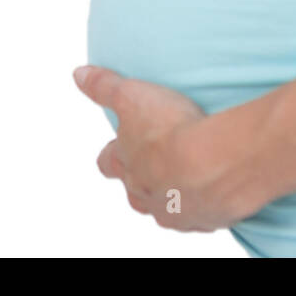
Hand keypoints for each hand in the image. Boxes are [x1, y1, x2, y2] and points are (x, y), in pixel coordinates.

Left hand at [73, 65, 264, 231]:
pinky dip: (206, 203)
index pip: (107, 163)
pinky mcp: (205, 219)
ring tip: (190, 176)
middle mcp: (144, 194)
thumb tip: (79, 75)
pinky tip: (216, 188)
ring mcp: (174, 211)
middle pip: (135, 192)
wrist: (212, 163)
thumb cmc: (168, 130)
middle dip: (143, 178)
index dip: (111, 154)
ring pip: (167, 207)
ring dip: (174, 193)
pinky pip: (201, 215)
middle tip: (157, 161)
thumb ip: (105, 87)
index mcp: (125, 165)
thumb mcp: (131, 96)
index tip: (117, 146)